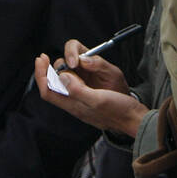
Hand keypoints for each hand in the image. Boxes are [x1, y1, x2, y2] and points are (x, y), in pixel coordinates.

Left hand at [33, 43, 147, 135]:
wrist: (135, 119)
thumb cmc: (119, 111)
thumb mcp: (99, 99)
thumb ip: (78, 89)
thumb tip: (62, 76)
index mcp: (73, 104)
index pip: (47, 90)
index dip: (41, 74)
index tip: (42, 58)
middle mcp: (75, 102)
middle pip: (55, 83)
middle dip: (56, 68)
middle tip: (66, 58)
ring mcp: (83, 98)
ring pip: (67, 80)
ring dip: (69, 68)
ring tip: (79, 61)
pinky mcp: (91, 95)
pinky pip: (78, 81)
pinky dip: (78, 71)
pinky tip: (85, 66)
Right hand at [61, 39, 131, 91]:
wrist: (118, 102)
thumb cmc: (116, 85)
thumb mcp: (112, 74)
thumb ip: (99, 64)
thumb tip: (83, 59)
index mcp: (87, 57)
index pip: (73, 46)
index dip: (70, 52)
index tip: (74, 64)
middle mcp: (76, 67)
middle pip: (60, 62)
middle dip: (61, 69)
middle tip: (69, 79)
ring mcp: (71, 79)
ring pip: (57, 76)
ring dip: (60, 81)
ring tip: (73, 89)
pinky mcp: (69, 91)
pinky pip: (59, 89)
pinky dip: (61, 90)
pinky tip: (70, 95)